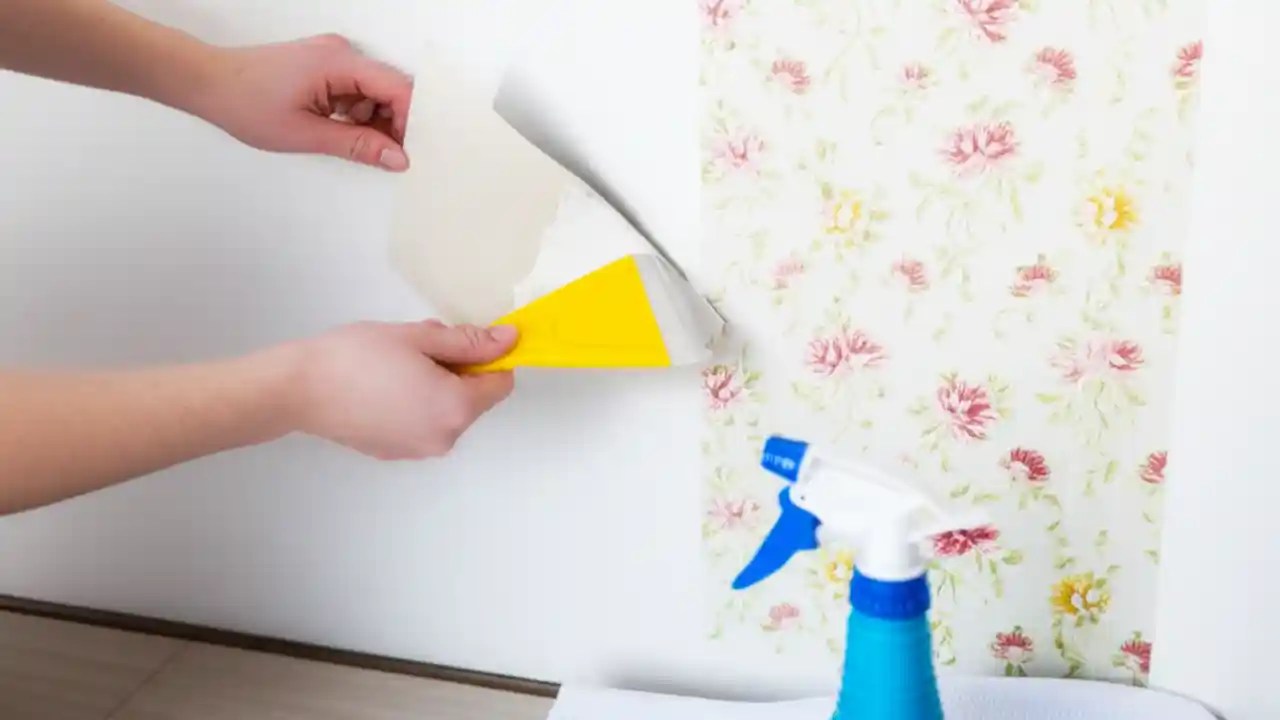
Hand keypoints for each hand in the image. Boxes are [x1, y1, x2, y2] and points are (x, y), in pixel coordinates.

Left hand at [195, 34, 413, 170]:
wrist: (207, 83)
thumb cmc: (245, 102)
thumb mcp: (307, 134)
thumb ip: (358, 145)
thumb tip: (397, 158)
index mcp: (339, 62)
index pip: (398, 87)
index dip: (410, 121)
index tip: (408, 151)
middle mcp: (340, 52)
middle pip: (390, 89)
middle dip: (394, 124)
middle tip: (386, 156)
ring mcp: (332, 57)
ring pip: (374, 92)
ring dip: (374, 121)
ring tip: (353, 144)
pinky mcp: (324, 66)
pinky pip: (356, 89)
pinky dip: (357, 113)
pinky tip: (340, 130)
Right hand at [287, 320, 516, 459]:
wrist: (298, 389)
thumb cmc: (355, 357)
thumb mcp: (419, 337)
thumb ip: (469, 341)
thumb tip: (508, 340)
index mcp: (455, 409)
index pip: (500, 384)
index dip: (491, 358)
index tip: (465, 340)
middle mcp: (443, 438)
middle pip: (474, 399)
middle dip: (458, 370)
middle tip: (419, 347)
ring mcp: (418, 450)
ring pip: (447, 411)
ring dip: (436, 385)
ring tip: (397, 365)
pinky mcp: (395, 452)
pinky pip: (422, 423)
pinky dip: (415, 403)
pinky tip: (384, 386)